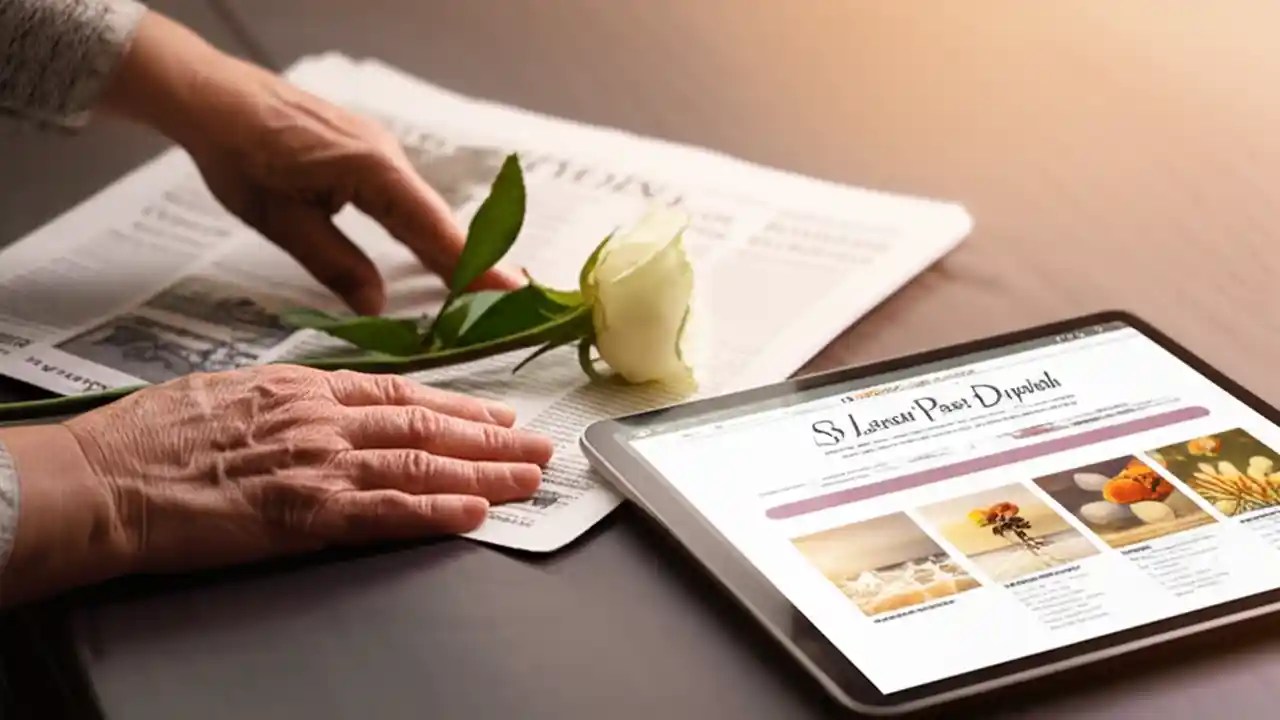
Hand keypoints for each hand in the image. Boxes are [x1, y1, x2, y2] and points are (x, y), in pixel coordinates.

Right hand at [0, 366, 551, 603]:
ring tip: (529, 478)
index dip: (458, 405)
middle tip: (538, 445)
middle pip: (428, 426)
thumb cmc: (153, 436)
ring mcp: (318, 464)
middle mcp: (322, 419)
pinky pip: (386, 511)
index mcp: (305, 389)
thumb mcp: (232, 391)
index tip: (496, 414)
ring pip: (422, 464)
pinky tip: (475, 511)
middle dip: (491, 437)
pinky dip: (436, 511)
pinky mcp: (305, 511)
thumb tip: (324, 406)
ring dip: (485, 472)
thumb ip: (289, 401)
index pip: (402, 394)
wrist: (107, 476)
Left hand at [101, 13, 520, 314]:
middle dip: (472, 262)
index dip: (473, 265)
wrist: (212, 97)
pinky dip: (423, 229)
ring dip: (448, 248)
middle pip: (438, 220)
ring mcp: (378, 151)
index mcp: (372, 171)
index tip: (509, 291)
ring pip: (422, 209)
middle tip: (510, 300)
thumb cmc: (238, 155)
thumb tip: (377, 306)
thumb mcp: (281, 221)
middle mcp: (386, 156)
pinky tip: (432, 252)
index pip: (434, 229)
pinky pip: (405, 197)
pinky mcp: (365, 152)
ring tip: (481, 287)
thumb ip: (335, 264)